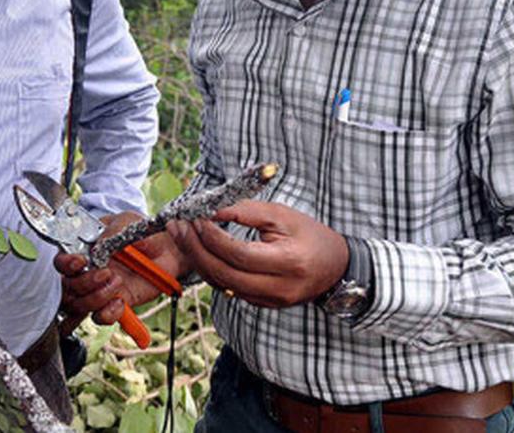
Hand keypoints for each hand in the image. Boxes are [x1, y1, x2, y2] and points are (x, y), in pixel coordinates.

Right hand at [55, 211, 188, 324]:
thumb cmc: (143, 233)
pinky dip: (107, 313)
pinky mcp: (115, 304)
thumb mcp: (128, 222)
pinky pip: (100, 317)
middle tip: (107, 273)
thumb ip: (115, 229)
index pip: (62, 262)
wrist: (168, 251)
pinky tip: (121, 302)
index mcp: (85, 250)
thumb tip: (101, 244)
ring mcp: (99, 290)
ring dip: (96, 297)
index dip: (65, 264)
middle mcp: (88, 272)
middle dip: (85, 282)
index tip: (80, 262)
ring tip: (118, 282)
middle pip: (68, 287)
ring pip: (79, 305)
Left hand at [166, 201, 347, 307]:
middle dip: (196, 249)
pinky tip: (198, 250)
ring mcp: (269, 301)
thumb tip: (212, 208)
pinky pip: (228, 289)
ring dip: (197, 260)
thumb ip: (247, 211)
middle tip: (178, 226)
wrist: (335, 267)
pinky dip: (210, 270)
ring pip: (221, 285)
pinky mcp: (261, 305)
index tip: (196, 218)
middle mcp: (277, 288)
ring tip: (182, 235)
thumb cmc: (310, 236)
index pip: (239, 254)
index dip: (213, 237)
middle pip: (224, 274)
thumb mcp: (282, 215)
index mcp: (288, 263)